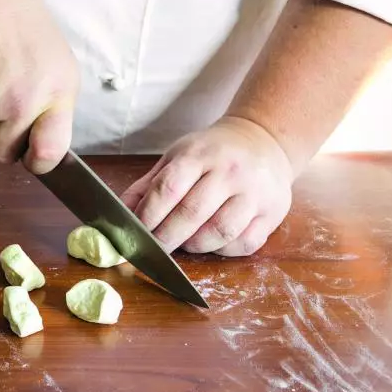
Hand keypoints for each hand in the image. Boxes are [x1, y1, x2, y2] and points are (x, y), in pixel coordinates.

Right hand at [0, 0, 79, 174]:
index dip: (38, 162)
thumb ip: (54, 112)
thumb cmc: (27, 35)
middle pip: (5, 152)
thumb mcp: (60, 70)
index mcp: (57, 97)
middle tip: (4, 106)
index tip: (33, 156)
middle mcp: (25, 102)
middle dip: (2, 137)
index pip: (50, 152)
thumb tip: (44, 149)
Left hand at [120, 116, 293, 255]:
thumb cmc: (212, 153)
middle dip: (166, 239)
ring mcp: (255, 192)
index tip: (135, 233)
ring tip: (185, 243)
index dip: (147, 217)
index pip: (168, 189)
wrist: (263, 140)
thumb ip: (147, 187)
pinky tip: (213, 243)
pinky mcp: (272, 212)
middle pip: (191, 215)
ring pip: (219, 233)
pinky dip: (222, 251)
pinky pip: (243, 244)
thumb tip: (119, 216)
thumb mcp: (176, 158)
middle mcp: (230, 170)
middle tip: (154, 249)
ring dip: (195, 247)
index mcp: (200, 154)